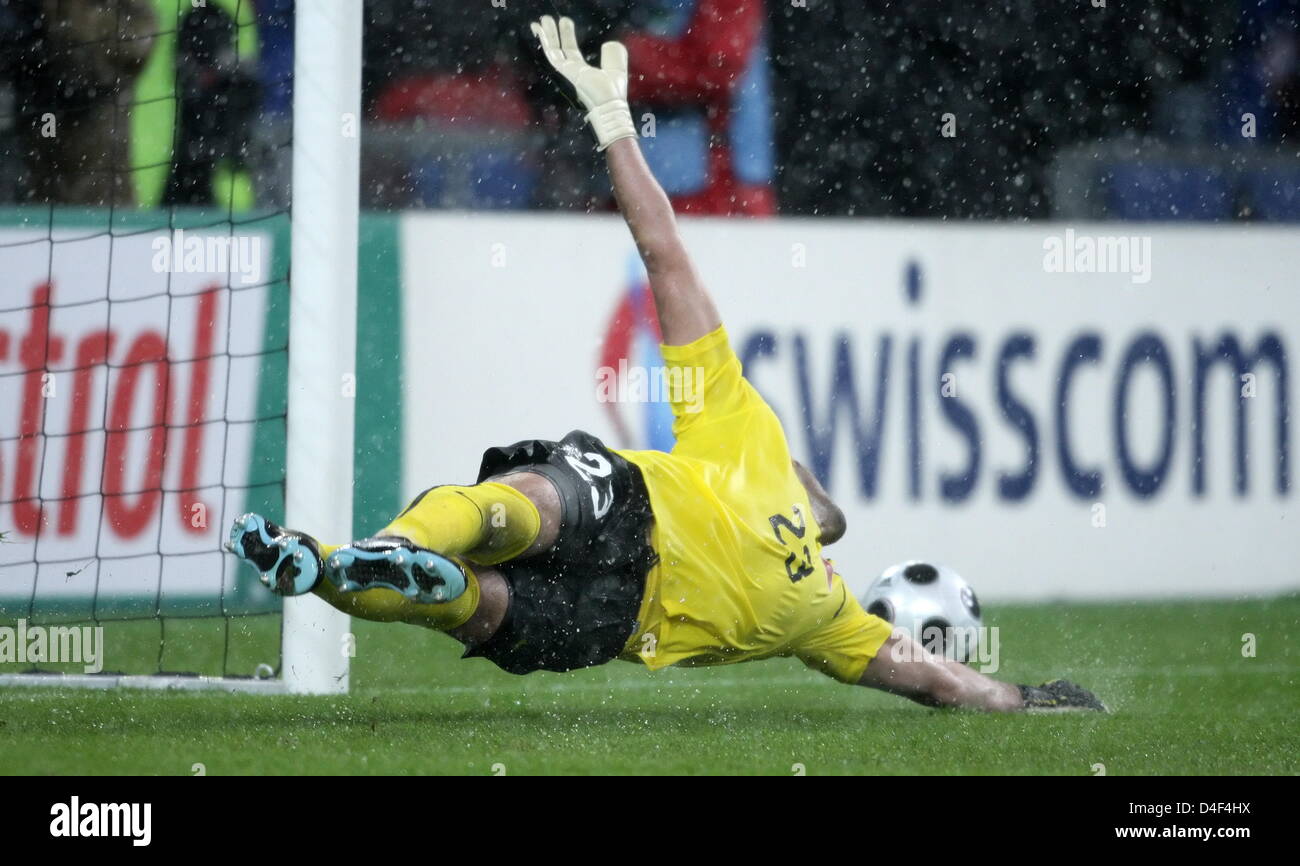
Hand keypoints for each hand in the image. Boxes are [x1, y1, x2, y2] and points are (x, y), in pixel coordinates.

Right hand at [530, 14, 636, 151]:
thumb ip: (613, 55)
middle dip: (554, 33)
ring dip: (547, 35)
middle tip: (549, 19)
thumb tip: (610, 43)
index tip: (564, 22)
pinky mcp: (565, 71)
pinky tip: (540, 30)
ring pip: (553, 50)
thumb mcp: (615, 67)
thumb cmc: (613, 92)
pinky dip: (546, 41)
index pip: (570, 50)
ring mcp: (567, 71)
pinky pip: (552, 54)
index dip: (566, 36)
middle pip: (560, 48)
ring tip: (543, 20)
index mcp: (582, 70)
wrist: (610, 103)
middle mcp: (572, 71)